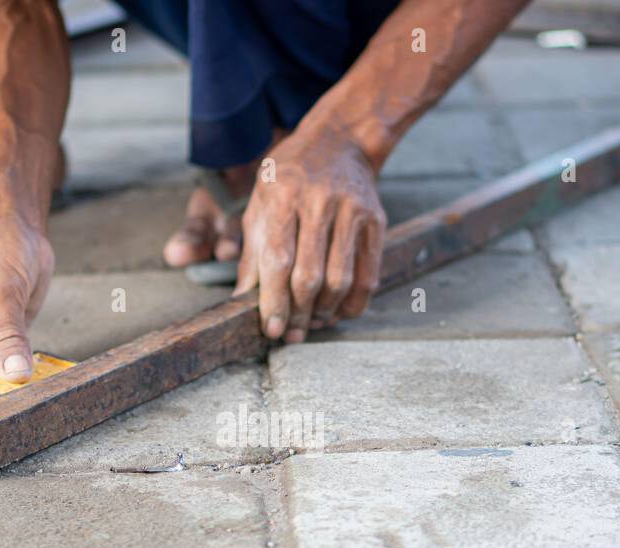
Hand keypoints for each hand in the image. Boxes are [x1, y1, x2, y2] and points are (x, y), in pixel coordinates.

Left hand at [234, 124, 385, 343]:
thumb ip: (252, 252)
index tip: (271, 330)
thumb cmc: (290, 177)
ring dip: (325, 312)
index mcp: (282, 194)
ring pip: (340, 280)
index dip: (274, 301)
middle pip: (310, 275)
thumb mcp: (260, 203)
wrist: (340, 141)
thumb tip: (243, 301)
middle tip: (291, 334)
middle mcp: (319, 201)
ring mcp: (352, 210)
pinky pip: (368, 275)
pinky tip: (338, 312)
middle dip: (298, 313)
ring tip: (311, 324)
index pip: (278, 260)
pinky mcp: (376, 220)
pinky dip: (353, 303)